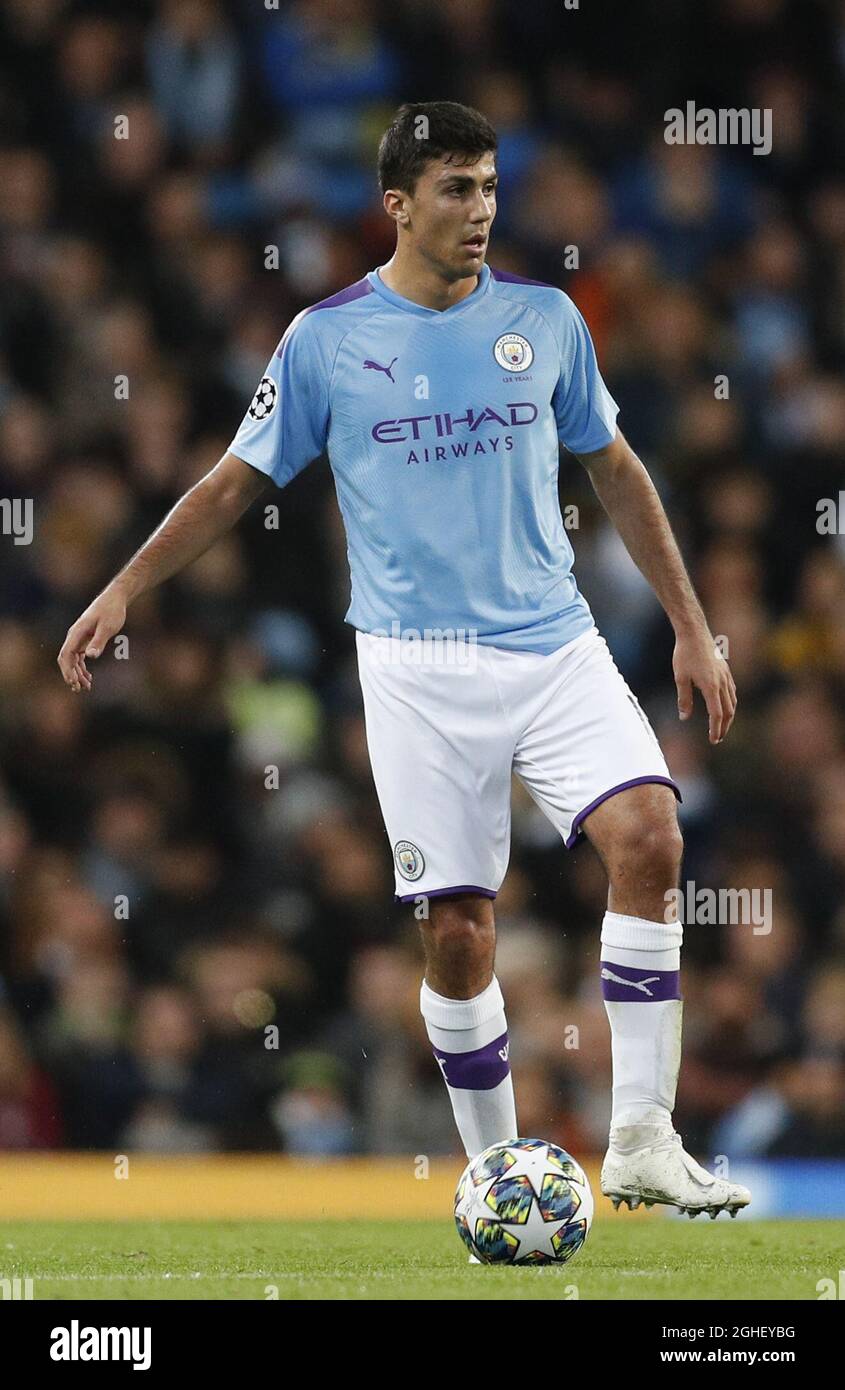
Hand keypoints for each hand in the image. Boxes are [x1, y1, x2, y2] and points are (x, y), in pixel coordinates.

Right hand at [57, 585, 126, 692]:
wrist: (115, 599)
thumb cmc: (112, 611)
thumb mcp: (107, 627)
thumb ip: (99, 641)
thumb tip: (90, 656)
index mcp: (77, 633)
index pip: (66, 654)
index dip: (67, 670)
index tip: (73, 682)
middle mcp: (74, 636)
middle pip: (66, 659)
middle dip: (71, 675)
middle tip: (79, 689)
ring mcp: (79, 638)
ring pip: (73, 660)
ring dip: (77, 674)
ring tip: (86, 687)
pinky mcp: (85, 639)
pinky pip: (79, 657)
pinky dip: (82, 668)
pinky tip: (89, 677)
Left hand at [673, 626, 735, 743]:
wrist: (694, 632)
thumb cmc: (684, 654)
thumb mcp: (680, 678)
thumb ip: (684, 699)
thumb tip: (684, 717)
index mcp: (711, 686)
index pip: (716, 714)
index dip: (715, 729)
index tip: (713, 739)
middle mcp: (722, 682)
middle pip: (728, 711)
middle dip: (724, 726)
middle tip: (717, 738)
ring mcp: (726, 676)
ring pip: (733, 701)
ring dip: (728, 716)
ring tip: (722, 726)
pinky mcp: (726, 670)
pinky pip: (732, 691)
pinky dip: (730, 703)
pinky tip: (724, 706)